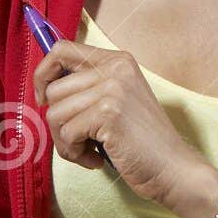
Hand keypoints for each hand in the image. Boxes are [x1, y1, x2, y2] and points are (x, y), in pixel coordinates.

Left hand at [33, 41, 217, 217]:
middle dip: (57, 123)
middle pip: (54, 89)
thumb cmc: (142, 142)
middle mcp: (115, 68)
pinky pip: (66, 133)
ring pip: (55, 113)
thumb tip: (43, 88)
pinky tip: (95, 160)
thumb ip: (88, 88)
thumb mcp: (117, 102)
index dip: (43, 73)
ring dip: (65, 142)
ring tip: (88, 151)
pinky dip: (75, 154)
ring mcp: (112, 89)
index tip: (44, 99)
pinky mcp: (108, 113)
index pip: (61, 49)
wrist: (174, 169)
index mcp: (117, 61)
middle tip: (79, 140)